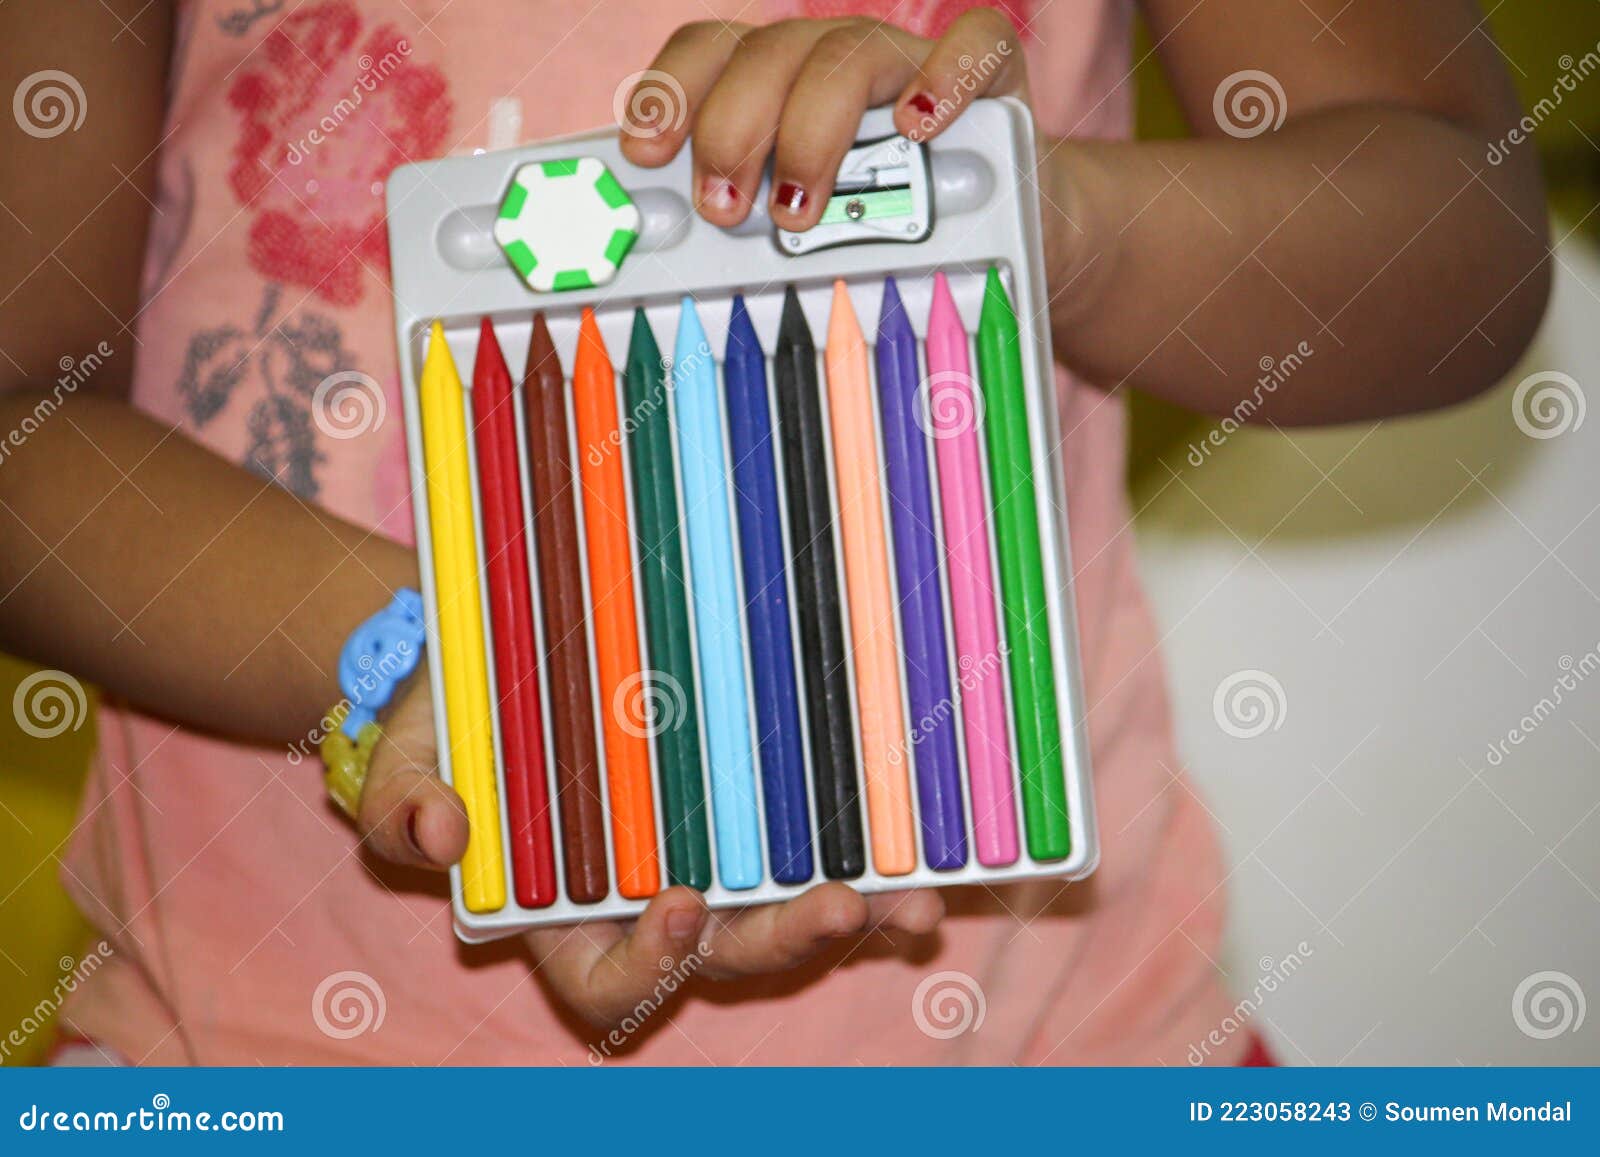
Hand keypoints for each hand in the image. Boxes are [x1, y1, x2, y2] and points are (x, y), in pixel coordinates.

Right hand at [355, 669, 943, 1032]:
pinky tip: (918, 850)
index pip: (605, 983)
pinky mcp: (748, 814)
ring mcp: (706, 859)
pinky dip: (866, 860)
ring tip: (915, 901)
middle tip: (836, 906)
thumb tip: (442, 837)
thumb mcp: (408, 764)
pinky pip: (807, 852)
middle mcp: (646, 902)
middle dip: (783, 941)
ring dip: (853, 917)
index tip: (680, 904)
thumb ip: (409, 806)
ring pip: (782, 916)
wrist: (491, 677)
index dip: (646, 961)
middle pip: (722, 956)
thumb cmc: (445, 732)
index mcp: (562, 918)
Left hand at [618, 12, 1029, 232]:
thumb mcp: (802, 234)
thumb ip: (743, 225)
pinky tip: (918, 125)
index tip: (645, 154)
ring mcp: (906, 60)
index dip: (670, 93)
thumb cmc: (885, 232)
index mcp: (774, 81)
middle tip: (725, 208)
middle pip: (768, 56)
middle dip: (733, 131)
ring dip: (813, 129)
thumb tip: (659, 257)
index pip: (709, 53)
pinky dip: (942, 79)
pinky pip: (972, 45)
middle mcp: (830, 58)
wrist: (1001, 228)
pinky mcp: (986, 71)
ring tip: (799, 206)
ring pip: (848, 54)